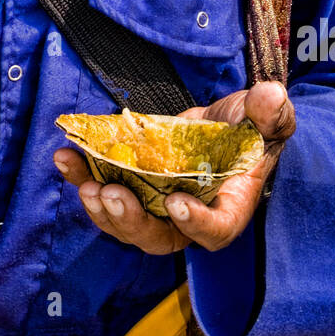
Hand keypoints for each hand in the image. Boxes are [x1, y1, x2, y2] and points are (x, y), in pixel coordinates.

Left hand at [54, 80, 295, 254]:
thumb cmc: (251, 129)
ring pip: (127, 224)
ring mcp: (158, 207)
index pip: (215, 230)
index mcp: (228, 207)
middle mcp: (189, 218)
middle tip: (111, 194)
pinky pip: (105, 193)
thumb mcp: (266, 117)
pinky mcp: (134, 188)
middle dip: (132, 222)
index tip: (177, 203)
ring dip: (101, 209)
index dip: (196, 224)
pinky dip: (83, 177)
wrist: (226, 128)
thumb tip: (270, 97)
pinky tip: (64, 158)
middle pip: (160, 238)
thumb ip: (269, 113)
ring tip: (84, 184)